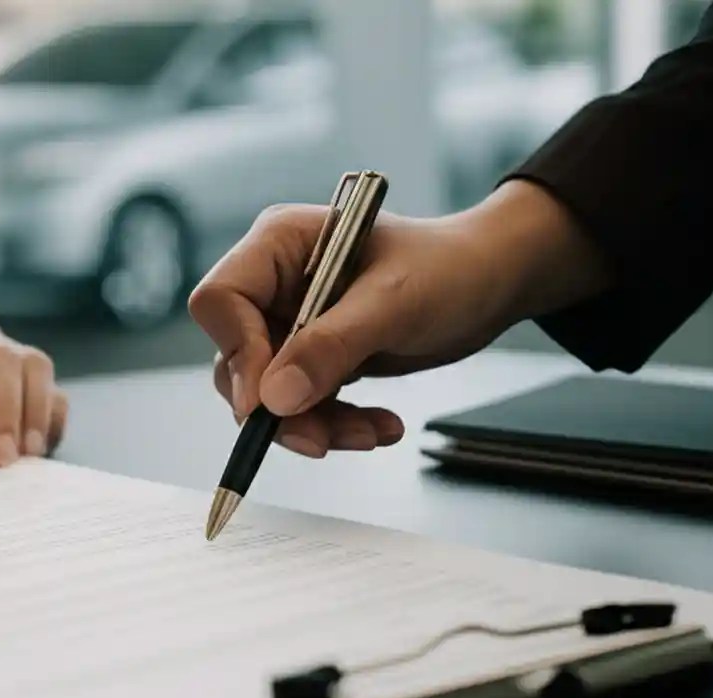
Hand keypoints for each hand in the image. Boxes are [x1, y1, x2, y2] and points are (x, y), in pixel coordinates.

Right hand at [188, 180, 610, 456]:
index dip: (237, 352)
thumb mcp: (394, 304)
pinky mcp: (311, 357)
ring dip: (315, 424)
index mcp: (278, 245)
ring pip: (267, 393)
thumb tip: (272, 399)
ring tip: (373, 432)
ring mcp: (290, 322)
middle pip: (236, 357)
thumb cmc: (449, 268)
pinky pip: (300, 405)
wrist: (491, 283)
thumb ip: (331, 346)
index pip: (221, 300)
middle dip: (281, 405)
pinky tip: (380, 425)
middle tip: (323, 437)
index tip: (266, 403)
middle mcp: (273, 283)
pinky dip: (337, 424)